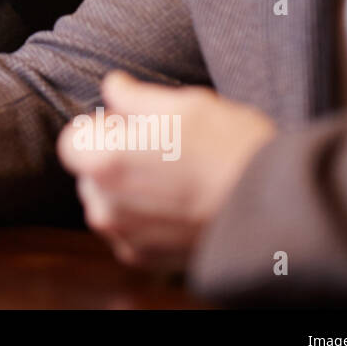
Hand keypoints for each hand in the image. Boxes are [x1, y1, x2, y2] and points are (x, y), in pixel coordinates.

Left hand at [55, 72, 276, 271]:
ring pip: (107, 202)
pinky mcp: (144, 258)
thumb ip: (133, 96)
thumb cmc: (230, 150)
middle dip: (112, 158)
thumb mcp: (183, 104)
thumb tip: (113, 87)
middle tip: (156, 148)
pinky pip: (128, 229)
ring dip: (126, 189)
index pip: (72, 140)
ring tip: (172, 176)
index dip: (100, 128)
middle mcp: (105, 205)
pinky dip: (143, 216)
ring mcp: (124, 236)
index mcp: (105, 161)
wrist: (275, 208)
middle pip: (88, 172)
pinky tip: (176, 203)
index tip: (127, 124)